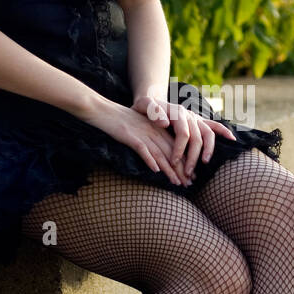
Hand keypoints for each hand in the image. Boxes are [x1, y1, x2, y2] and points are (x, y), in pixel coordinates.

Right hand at [79, 95, 196, 186]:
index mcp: (157, 130)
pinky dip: (149, 160)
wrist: (102, 110)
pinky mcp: (130, 136)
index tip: (191, 177)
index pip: (175, 148)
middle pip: (170, 153)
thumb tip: (158, 164)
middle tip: (189, 184)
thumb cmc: (119, 121)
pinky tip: (156, 171)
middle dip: (181, 169)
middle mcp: (152, 132)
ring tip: (177, 182)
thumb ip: (150, 142)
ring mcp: (142, 134)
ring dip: (169, 169)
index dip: (184, 163)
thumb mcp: (139, 129)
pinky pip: (142, 149)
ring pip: (160, 153)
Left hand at [131, 91, 237, 177]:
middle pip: (197, 137)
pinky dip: (224, 131)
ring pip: (208, 134)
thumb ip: (153, 111)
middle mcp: (189, 115)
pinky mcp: (199, 122)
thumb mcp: (143, 105)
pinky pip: (214, 126)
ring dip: (208, 150)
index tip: (174, 163)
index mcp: (177, 112)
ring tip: (205, 163)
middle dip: (192, 157)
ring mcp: (196, 118)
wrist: (150, 103)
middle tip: (187, 173)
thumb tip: (166, 123)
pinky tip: (232, 139)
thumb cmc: (144, 107)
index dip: (179, 149)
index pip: (183, 133)